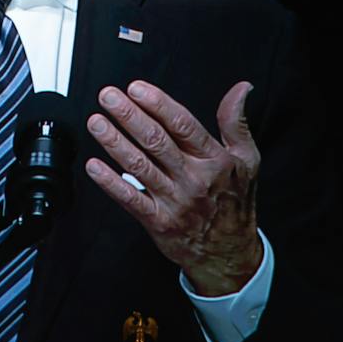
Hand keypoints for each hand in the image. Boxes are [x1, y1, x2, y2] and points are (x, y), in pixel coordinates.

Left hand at [85, 80, 262, 296]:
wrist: (229, 253)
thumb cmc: (235, 202)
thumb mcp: (248, 159)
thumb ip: (237, 122)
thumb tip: (241, 89)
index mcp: (214, 160)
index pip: (183, 125)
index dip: (158, 105)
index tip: (137, 88)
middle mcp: (193, 179)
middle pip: (157, 142)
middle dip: (130, 116)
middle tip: (109, 97)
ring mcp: (175, 201)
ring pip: (140, 166)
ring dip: (115, 143)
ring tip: (96, 123)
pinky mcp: (159, 222)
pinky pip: (131, 200)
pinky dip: (111, 184)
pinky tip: (94, 167)